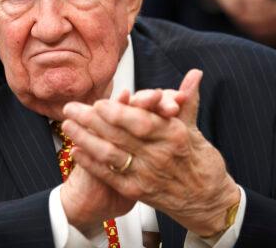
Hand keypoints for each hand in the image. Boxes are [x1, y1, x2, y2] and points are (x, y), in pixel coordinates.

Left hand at [62, 70, 240, 236]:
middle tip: (72, 108)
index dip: (118, 112)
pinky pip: (109, 175)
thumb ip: (186, 101)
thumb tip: (194, 73)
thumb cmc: (201, 163)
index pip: (141, 121)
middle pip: (119, 135)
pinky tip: (76, 151)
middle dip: (91, 120)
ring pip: (110, 155)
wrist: (208, 202)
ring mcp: (146, 175)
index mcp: (174, 136)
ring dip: (85, 139)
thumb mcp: (195, 129)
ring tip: (68, 126)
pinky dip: (91, 163)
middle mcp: (159, 156)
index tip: (99, 102)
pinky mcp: (137, 191)